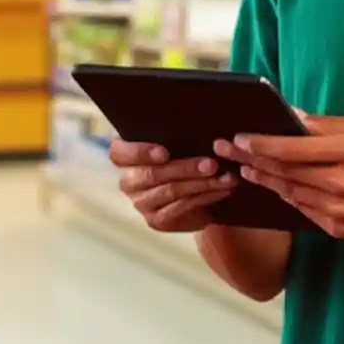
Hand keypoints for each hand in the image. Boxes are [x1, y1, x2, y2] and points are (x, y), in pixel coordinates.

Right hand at [110, 139, 238, 232]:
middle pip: (151, 175)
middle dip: (184, 168)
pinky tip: (221, 190)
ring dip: (200, 184)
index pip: (120, 153)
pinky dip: (205, 197)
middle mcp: (128, 181)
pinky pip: (181, 208)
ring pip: (170, 192)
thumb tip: (194, 122)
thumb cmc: (182, 152)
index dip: (140, 152)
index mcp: (123, 157)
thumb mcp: (176, 140)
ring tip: (224, 177)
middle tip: (211, 164)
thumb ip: (174, 134)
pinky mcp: (156, 220)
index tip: (164, 153)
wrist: (194, 188)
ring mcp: (141, 203)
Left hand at [215, 112, 343, 240]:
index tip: (239, 138)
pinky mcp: (339, 228)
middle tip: (226, 150)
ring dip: (263, 179)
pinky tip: (272, 185)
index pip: (295, 149)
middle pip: (286, 172)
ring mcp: (341, 210)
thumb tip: (288, 113)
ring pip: (289, 193)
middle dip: (251, 159)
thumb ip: (323, 124)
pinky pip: (303, 210)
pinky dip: (286, 196)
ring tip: (244, 167)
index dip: (262, 144)